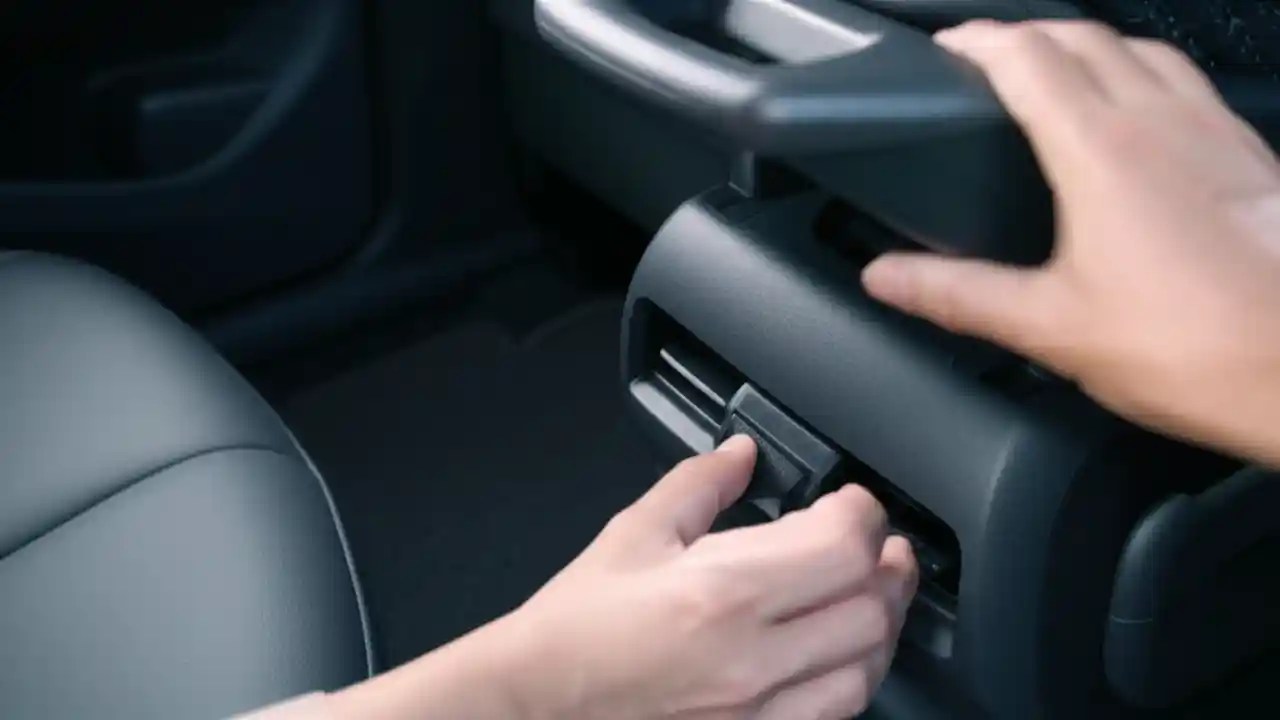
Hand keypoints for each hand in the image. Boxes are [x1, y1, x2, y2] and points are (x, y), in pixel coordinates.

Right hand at [503, 436, 916, 719]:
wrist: (540, 701)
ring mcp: (758, 709)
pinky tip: (839, 650)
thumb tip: (741, 454)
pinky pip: (836, 712)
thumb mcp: (634, 534)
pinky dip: (853, 674)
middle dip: (884, 563)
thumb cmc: (577, 626)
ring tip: (868, 594)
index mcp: (723, 590)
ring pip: (868, 666)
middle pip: (871, 605)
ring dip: (879, 623)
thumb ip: (699, 485)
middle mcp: (751, 655)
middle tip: (873, 542)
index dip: (863, 512)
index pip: (843, 544)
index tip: (851, 502)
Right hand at [861, 20, 1279, 466]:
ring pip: (1141, 48)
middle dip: (1024, 35)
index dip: (975, 42)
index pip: (1025, 58)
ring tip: (1056, 69)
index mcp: (1101, 151)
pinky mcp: (1249, 155)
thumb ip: (958, 294)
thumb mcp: (1050, 327)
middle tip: (986, 57)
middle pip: (1082, 36)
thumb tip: (885, 276)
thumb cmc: (1193, 349)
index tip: (945, 49)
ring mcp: (1212, 131)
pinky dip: (1145, 74)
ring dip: (1087, 44)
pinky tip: (1141, 116)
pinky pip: (1189, 82)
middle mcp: (1161, 122)